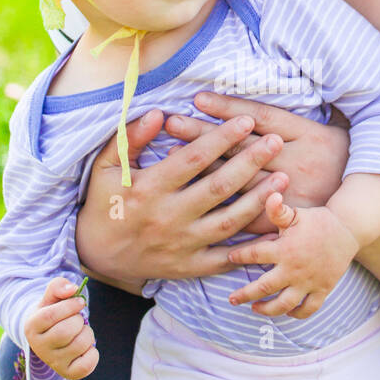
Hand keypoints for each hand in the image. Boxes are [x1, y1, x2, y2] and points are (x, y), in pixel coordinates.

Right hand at [23, 277, 98, 379]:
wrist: (51, 336)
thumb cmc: (53, 312)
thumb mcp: (52, 297)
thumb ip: (59, 287)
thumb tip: (72, 289)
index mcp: (32, 326)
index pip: (50, 316)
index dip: (70, 306)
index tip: (79, 302)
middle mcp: (39, 347)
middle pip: (65, 332)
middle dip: (79, 321)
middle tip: (78, 319)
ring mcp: (53, 362)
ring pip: (79, 345)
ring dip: (88, 334)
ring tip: (81, 332)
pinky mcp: (67, 373)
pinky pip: (86, 366)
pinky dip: (93, 354)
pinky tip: (86, 347)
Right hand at [74, 109, 292, 290]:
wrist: (96, 255)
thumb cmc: (103, 203)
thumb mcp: (106, 166)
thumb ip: (130, 138)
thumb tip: (158, 113)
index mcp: (149, 188)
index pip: (193, 159)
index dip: (222, 138)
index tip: (246, 120)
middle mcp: (168, 216)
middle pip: (218, 187)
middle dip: (250, 163)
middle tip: (275, 144)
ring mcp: (182, 244)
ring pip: (228, 222)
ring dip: (258, 201)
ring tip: (282, 180)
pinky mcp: (190, 266)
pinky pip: (226, 258)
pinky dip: (251, 247)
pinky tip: (273, 229)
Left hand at [163, 94, 350, 232]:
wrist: (363, 209)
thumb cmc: (340, 160)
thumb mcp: (324, 130)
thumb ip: (288, 117)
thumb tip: (252, 98)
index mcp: (307, 136)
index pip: (262, 116)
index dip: (229, 107)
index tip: (198, 98)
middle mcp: (296, 163)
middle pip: (242, 146)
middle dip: (204, 134)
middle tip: (172, 121)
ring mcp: (289, 193)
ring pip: (239, 178)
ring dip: (205, 164)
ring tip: (173, 151)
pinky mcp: (283, 218)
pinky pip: (248, 212)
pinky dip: (219, 202)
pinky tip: (193, 193)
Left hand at [225, 200, 358, 317]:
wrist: (347, 229)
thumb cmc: (317, 220)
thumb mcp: (296, 213)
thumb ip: (278, 210)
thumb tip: (270, 196)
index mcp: (284, 249)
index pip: (253, 255)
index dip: (239, 256)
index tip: (230, 257)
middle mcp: (294, 269)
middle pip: (263, 288)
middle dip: (244, 294)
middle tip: (232, 299)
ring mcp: (308, 282)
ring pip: (284, 304)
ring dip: (266, 309)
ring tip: (254, 308)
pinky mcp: (322, 289)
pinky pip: (308, 309)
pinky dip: (296, 314)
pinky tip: (286, 312)